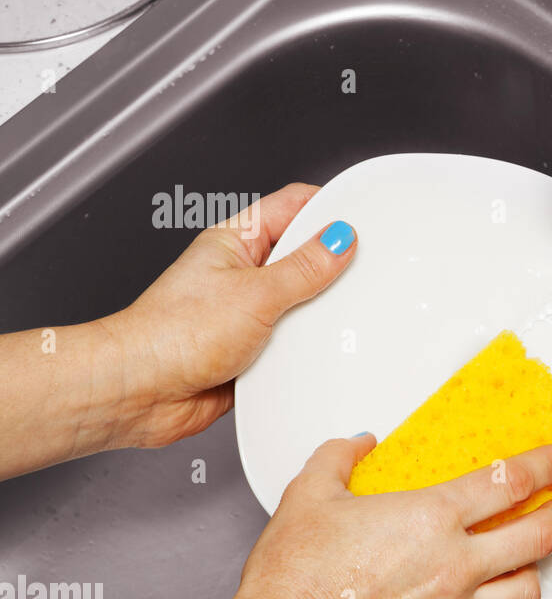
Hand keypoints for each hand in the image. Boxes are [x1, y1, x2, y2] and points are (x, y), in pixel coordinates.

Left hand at [104, 183, 355, 447]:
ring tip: (333, 317)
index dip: (331, 207)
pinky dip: (306, 350)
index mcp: (237, 241)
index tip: (365, 219)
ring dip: (317, 316)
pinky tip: (316, 352)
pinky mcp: (253, 351)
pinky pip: (294, 345)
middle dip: (332, 267)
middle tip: (360, 273)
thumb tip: (339, 240)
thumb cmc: (171, 334)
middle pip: (304, 257)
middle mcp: (243, 273)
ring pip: (302, 305)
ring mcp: (248, 313)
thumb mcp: (255, 293)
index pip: (295, 206)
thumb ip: (304, 269)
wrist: (140, 391)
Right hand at [233, 437, 551, 598]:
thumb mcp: (308, 495)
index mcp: (431, 518)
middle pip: (541, 534)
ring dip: (542, 567)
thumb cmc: (294, 583)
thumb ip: (340, 458)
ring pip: (528, 588)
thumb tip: (358, 444)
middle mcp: (455, 565)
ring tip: (543, 555)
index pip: (513, 480)